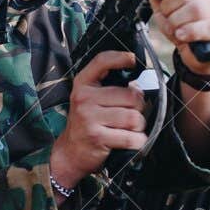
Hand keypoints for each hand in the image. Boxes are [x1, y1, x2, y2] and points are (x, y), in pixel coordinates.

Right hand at [50, 50, 148, 186]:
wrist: (70, 152)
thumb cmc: (86, 123)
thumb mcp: (90, 99)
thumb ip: (109, 87)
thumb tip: (140, 84)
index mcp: (83, 84)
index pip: (102, 61)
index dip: (120, 57)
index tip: (132, 60)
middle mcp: (84, 98)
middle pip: (131, 96)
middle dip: (139, 107)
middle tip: (134, 113)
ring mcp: (90, 117)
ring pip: (134, 117)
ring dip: (139, 126)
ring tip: (131, 128)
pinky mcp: (97, 137)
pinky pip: (131, 137)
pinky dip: (137, 141)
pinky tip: (132, 140)